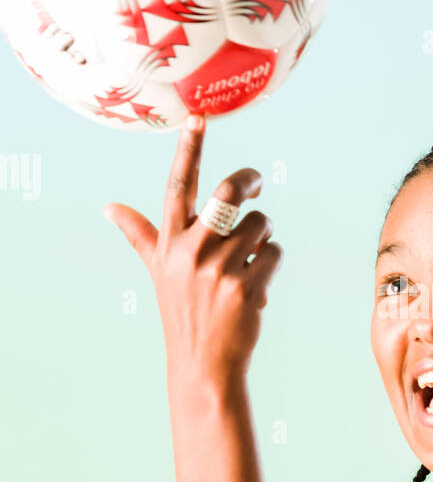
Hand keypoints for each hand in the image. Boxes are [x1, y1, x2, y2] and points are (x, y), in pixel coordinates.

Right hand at [102, 115, 283, 384]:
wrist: (204, 364)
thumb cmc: (183, 311)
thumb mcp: (158, 271)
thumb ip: (140, 235)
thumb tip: (109, 207)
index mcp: (169, 243)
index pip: (178, 186)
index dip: (190, 149)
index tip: (199, 117)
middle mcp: (190, 252)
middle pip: (228, 193)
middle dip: (249, 180)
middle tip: (257, 182)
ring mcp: (218, 270)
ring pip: (260, 223)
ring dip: (264, 234)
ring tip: (250, 258)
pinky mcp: (245, 288)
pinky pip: (274, 252)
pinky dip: (272, 261)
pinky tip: (258, 283)